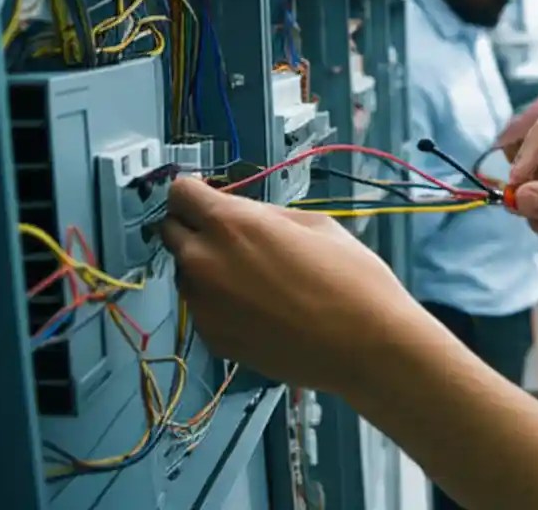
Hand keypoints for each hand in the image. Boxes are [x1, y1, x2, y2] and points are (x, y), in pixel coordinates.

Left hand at [160, 178, 420, 393]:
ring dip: (207, 268)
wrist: (366, 346)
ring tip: (256, 281)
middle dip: (195, 228)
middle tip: (235, 239)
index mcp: (230, 224)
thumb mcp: (316, 224)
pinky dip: (221, 304)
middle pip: (171, 231)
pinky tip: (262, 312)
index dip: (197, 193)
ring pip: (187, 273)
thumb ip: (266, 216)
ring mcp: (202, 306)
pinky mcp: (211, 339)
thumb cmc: (352, 277)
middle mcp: (203, 262)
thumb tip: (244, 216)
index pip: (179, 192)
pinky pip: (203, 308)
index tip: (215, 201)